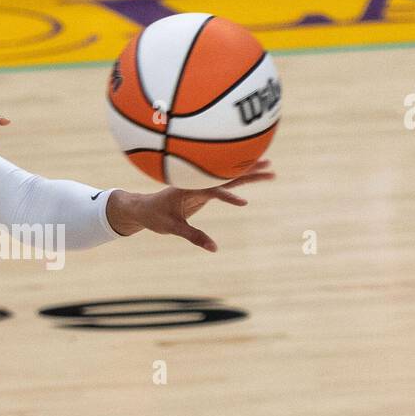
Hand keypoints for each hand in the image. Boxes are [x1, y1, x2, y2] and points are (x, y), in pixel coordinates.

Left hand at [108, 159, 274, 250]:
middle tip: (270, 167)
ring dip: (248, 171)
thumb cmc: (155, 216)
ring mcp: (201, 183)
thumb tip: (214, 248)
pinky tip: (253, 173)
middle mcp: (196, 181)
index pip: (211, 190)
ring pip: (228, 176)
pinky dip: (239, 178)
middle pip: (226, 175)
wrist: (144, 207)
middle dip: (247, 171)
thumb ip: (193, 236)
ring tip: (270, 168)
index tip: (243, 204)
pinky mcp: (204, 188)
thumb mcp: (172, 228)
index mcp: (188, 188)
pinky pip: (224, 182)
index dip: (227, 197)